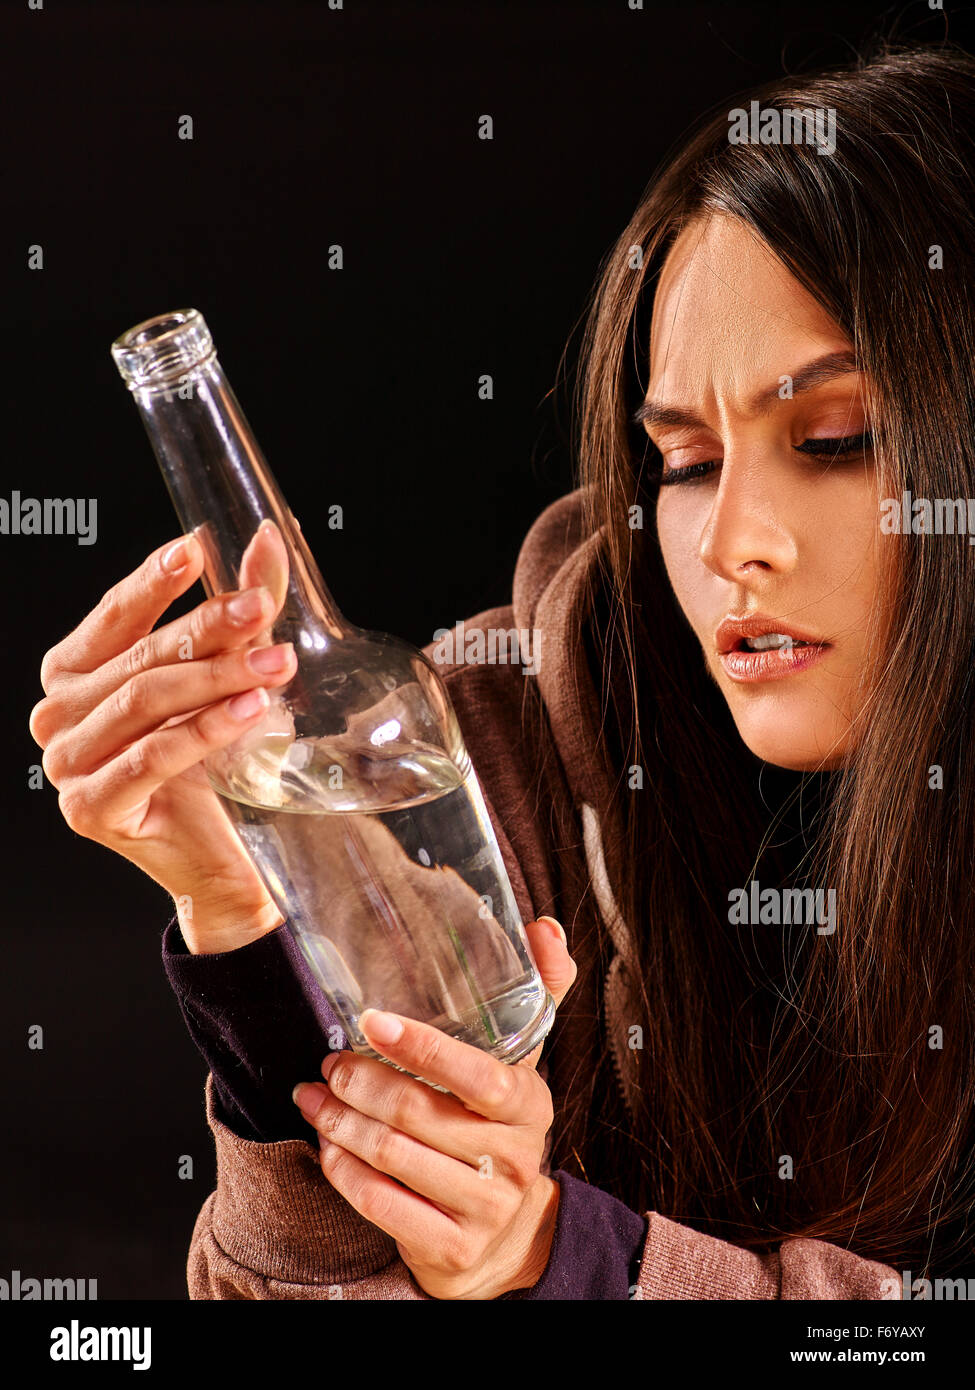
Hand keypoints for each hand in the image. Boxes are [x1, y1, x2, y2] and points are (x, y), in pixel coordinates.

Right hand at [28, 523, 295, 952]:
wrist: (206, 855)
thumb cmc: (205, 765)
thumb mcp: (219, 680)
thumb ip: (238, 615)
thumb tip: (267, 539)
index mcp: (72, 675)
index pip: (113, 616)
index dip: (153, 582)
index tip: (195, 550)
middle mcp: (55, 716)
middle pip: (139, 659)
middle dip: (204, 629)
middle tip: (258, 610)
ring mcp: (65, 766)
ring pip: (146, 703)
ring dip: (216, 677)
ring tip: (274, 662)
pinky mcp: (91, 809)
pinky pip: (152, 756)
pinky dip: (205, 730)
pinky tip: (251, 710)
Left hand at [292, 917, 576, 1299]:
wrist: (504, 1237)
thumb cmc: (496, 1128)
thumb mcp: (519, 1063)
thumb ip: (537, 991)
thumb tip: (545, 927)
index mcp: (530, 1104)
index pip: (479, 1075)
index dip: (423, 1048)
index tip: (371, 1021)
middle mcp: (514, 1158)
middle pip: (419, 1115)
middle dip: (360, 1083)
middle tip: (328, 1063)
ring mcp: (485, 1207)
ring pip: (393, 1157)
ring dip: (340, 1123)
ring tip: (314, 1098)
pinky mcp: (451, 1247)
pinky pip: (380, 1204)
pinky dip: (343, 1172)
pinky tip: (328, 1147)